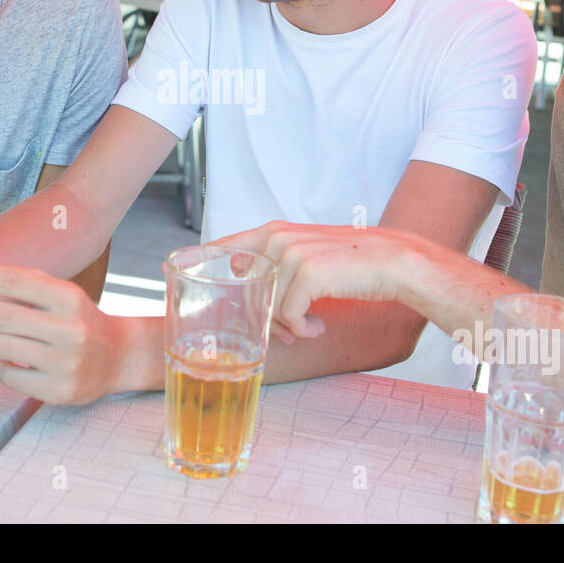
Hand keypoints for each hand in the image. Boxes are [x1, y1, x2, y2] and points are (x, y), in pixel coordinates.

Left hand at [0, 263, 125, 405]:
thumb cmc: (80, 320)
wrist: (119, 357)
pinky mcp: (58, 390)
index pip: (13, 281)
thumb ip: (22, 287)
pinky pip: (9, 374)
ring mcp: (64, 362)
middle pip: (0, 315)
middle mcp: (69, 329)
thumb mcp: (61, 294)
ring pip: (0, 347)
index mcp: (69, 297)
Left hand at [212, 221, 433, 338]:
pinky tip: (318, 327)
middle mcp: (279, 238)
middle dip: (264, 318)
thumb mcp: (309, 255)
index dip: (202, 259)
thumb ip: (278, 266)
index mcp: (276, 231)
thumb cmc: (352, 264)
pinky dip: (303, 329)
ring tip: (310, 327)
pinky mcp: (309, 274)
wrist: (393, 262)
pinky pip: (290, 316)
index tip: (170, 268)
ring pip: (269, 306)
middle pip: (248, 289)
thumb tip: (254, 297)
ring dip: (288, 327)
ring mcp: (293, 254)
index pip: (228, 245)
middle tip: (289, 331)